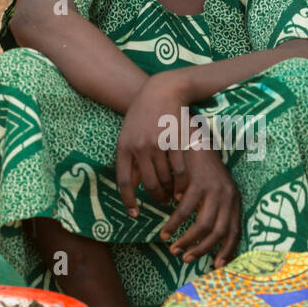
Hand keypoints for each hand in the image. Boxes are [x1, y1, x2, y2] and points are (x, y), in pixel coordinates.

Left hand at [116, 72, 187, 214]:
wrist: (161, 92)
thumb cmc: (143, 117)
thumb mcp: (128, 136)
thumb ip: (130, 161)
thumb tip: (133, 188)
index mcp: (124, 147)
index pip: (124, 181)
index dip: (129, 201)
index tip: (135, 214)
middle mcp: (140, 147)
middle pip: (148, 183)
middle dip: (156, 197)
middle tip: (162, 203)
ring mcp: (158, 144)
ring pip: (165, 178)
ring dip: (169, 191)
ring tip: (172, 196)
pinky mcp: (176, 142)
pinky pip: (180, 170)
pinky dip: (182, 183)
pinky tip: (183, 188)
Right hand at [159, 147, 240, 267]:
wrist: (195, 138)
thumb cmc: (201, 166)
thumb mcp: (214, 188)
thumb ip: (214, 208)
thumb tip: (208, 235)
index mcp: (234, 199)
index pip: (235, 231)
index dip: (227, 250)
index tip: (216, 265)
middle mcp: (228, 195)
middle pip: (220, 232)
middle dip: (203, 249)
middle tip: (187, 258)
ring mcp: (214, 189)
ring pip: (203, 225)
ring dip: (187, 241)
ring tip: (174, 248)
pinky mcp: (198, 183)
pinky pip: (185, 211)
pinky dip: (174, 224)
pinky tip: (166, 231)